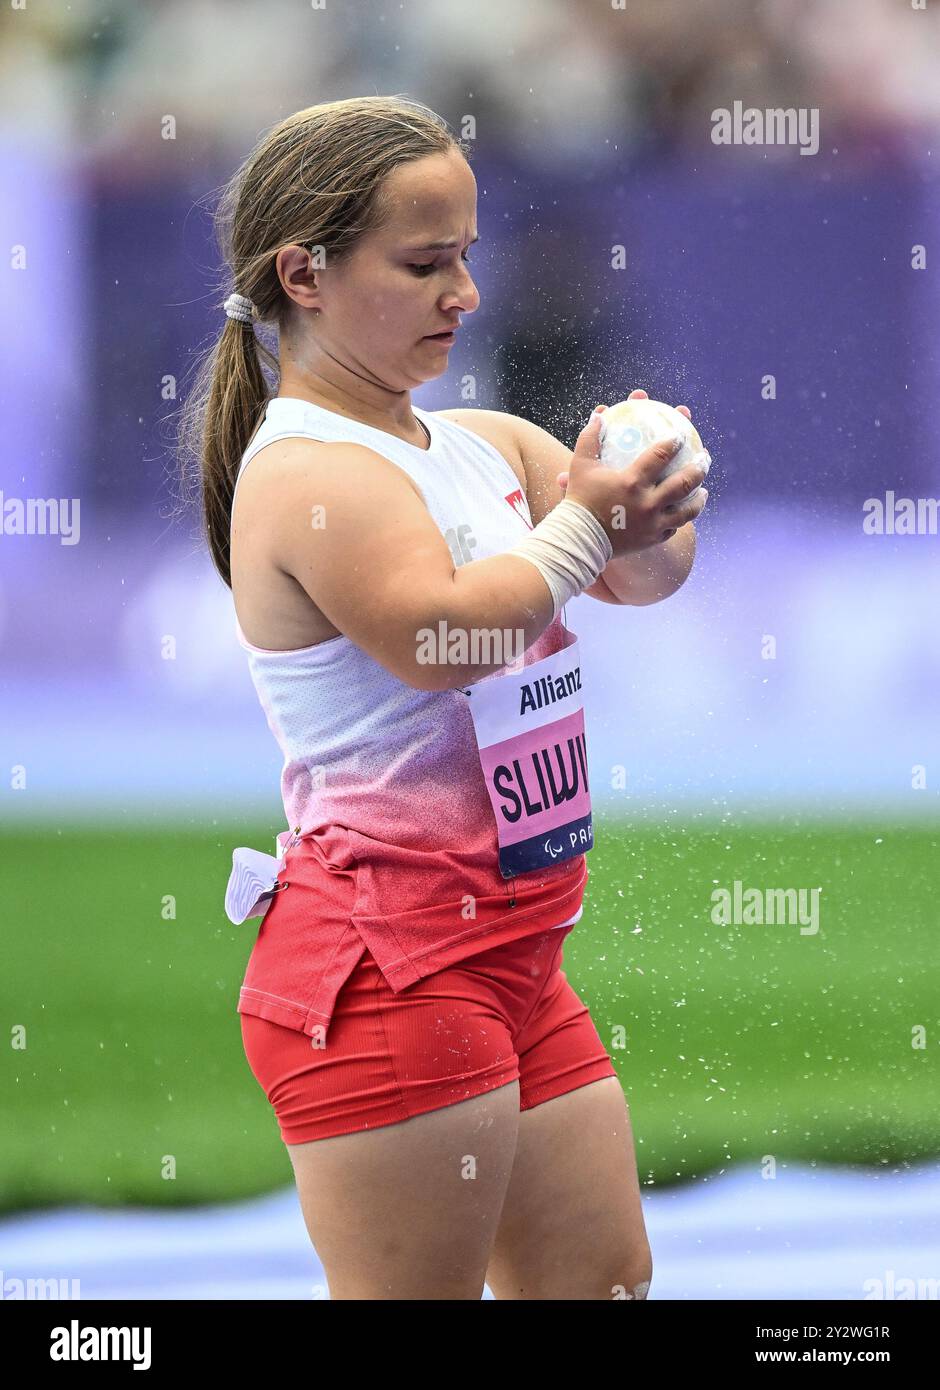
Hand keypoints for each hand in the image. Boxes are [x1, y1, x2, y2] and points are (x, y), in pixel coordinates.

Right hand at [561, 390, 708, 553]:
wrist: (578, 540)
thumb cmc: (579, 500)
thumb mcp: (580, 466)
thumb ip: (590, 439)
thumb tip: (598, 414)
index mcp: (631, 482)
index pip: (660, 456)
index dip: (673, 442)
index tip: (680, 434)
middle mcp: (647, 503)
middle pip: (684, 483)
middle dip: (699, 467)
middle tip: (704, 457)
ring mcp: (652, 524)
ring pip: (686, 511)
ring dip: (699, 499)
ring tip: (704, 491)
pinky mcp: (652, 539)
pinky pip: (673, 528)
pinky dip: (680, 519)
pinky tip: (683, 512)